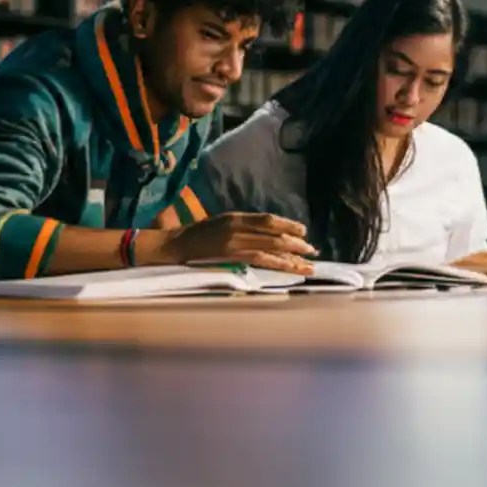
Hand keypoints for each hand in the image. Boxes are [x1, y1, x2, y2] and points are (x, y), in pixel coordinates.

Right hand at [140, 212, 316, 274]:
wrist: (173, 246)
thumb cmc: (196, 237)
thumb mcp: (220, 224)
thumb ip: (241, 226)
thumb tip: (265, 233)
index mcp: (235, 217)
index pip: (267, 219)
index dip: (288, 225)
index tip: (303, 231)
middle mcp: (237, 227)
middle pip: (273, 233)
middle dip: (296, 243)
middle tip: (312, 250)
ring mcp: (234, 242)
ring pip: (271, 248)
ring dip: (292, 257)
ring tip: (308, 264)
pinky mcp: (231, 257)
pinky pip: (259, 259)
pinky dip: (277, 264)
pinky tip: (289, 269)